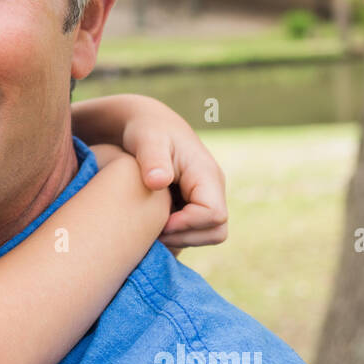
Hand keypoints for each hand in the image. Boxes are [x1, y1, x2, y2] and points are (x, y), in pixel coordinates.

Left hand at [118, 98, 227, 250]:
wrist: (149, 125)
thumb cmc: (147, 131)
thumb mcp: (146, 140)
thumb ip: (152, 159)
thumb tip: (158, 181)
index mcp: (207, 175)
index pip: (214, 215)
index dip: (187, 225)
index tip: (159, 223)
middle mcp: (213, 189)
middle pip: (217, 231)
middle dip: (185, 237)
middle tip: (154, 233)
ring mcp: (207, 198)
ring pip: (208, 235)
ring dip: (181, 238)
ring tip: (152, 230)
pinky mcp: (196, 204)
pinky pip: (196, 231)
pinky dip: (177, 234)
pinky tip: (152, 225)